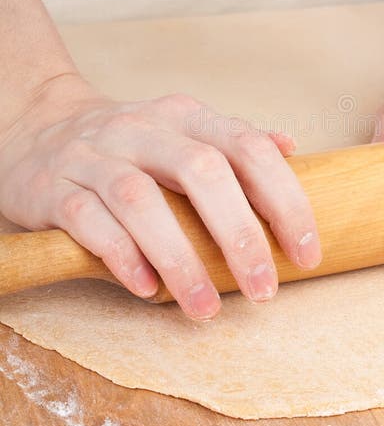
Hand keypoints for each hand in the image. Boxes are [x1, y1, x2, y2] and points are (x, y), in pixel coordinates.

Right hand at [0, 74, 320, 318]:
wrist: (36, 127)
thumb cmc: (128, 145)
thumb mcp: (181, 132)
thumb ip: (232, 143)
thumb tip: (290, 146)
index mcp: (185, 117)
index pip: (247, 148)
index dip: (285, 200)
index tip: (306, 255)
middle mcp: (142, 129)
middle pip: (201, 171)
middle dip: (239, 235)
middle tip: (264, 290)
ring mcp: (94, 155)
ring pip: (141, 200)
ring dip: (180, 260)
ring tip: (205, 308)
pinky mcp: (53, 187)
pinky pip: (89, 219)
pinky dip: (122, 256)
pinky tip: (147, 288)